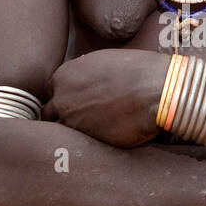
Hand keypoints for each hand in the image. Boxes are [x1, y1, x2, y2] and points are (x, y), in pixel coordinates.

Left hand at [41, 50, 170, 146]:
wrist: (155, 91)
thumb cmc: (137, 70)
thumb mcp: (104, 60)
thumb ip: (86, 73)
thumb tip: (86, 80)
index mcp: (64, 76)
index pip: (52, 91)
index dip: (63, 97)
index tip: (74, 102)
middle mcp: (62, 99)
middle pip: (50, 114)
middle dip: (61, 117)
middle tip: (78, 119)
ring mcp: (72, 123)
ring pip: (62, 132)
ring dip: (72, 133)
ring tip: (88, 132)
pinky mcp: (87, 141)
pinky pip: (81, 145)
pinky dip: (87, 144)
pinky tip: (100, 138)